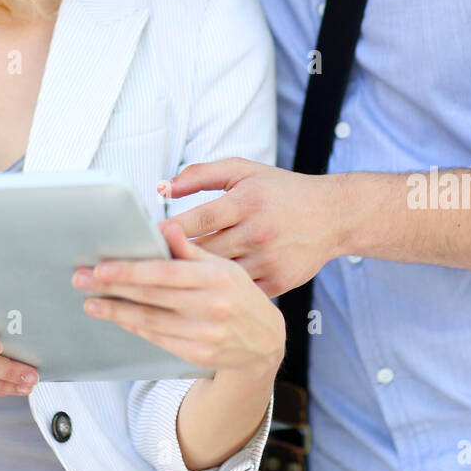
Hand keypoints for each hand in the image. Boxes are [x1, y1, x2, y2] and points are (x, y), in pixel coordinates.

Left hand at [72, 219, 284, 377]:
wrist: (265, 342)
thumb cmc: (239, 294)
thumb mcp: (223, 265)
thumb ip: (191, 249)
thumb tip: (164, 227)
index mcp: (218, 277)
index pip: (165, 272)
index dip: (131, 271)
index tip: (101, 268)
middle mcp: (212, 306)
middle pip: (152, 296)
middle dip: (112, 289)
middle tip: (82, 280)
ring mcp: (205, 334)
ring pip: (149, 320)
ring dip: (116, 311)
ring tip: (91, 302)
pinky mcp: (197, 355)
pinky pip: (157, 338)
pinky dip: (134, 327)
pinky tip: (117, 317)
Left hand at [157, 157, 347, 296]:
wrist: (333, 215)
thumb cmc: (281, 190)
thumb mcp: (243, 170)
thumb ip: (201, 174)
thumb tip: (162, 187)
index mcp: (246, 201)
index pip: (198, 219)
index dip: (168, 231)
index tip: (140, 241)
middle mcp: (258, 232)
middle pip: (203, 254)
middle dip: (170, 262)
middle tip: (137, 269)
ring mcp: (269, 261)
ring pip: (218, 279)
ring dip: (189, 284)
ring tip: (158, 286)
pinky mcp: (278, 283)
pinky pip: (239, 294)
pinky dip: (217, 297)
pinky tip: (193, 300)